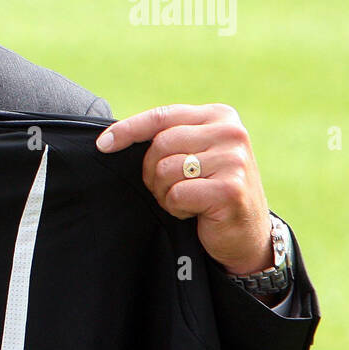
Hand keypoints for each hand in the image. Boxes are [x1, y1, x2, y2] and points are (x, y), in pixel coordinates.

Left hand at [96, 103, 272, 274]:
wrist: (246, 233)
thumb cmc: (209, 190)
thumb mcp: (193, 154)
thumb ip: (168, 138)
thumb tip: (111, 137)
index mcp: (219, 116)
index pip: (162, 116)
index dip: (128, 130)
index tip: (103, 145)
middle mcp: (231, 132)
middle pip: (160, 144)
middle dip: (153, 171)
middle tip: (170, 188)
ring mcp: (233, 160)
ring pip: (166, 169)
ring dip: (166, 192)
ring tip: (187, 198)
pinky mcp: (231, 188)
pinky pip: (177, 193)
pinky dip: (177, 207)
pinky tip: (196, 211)